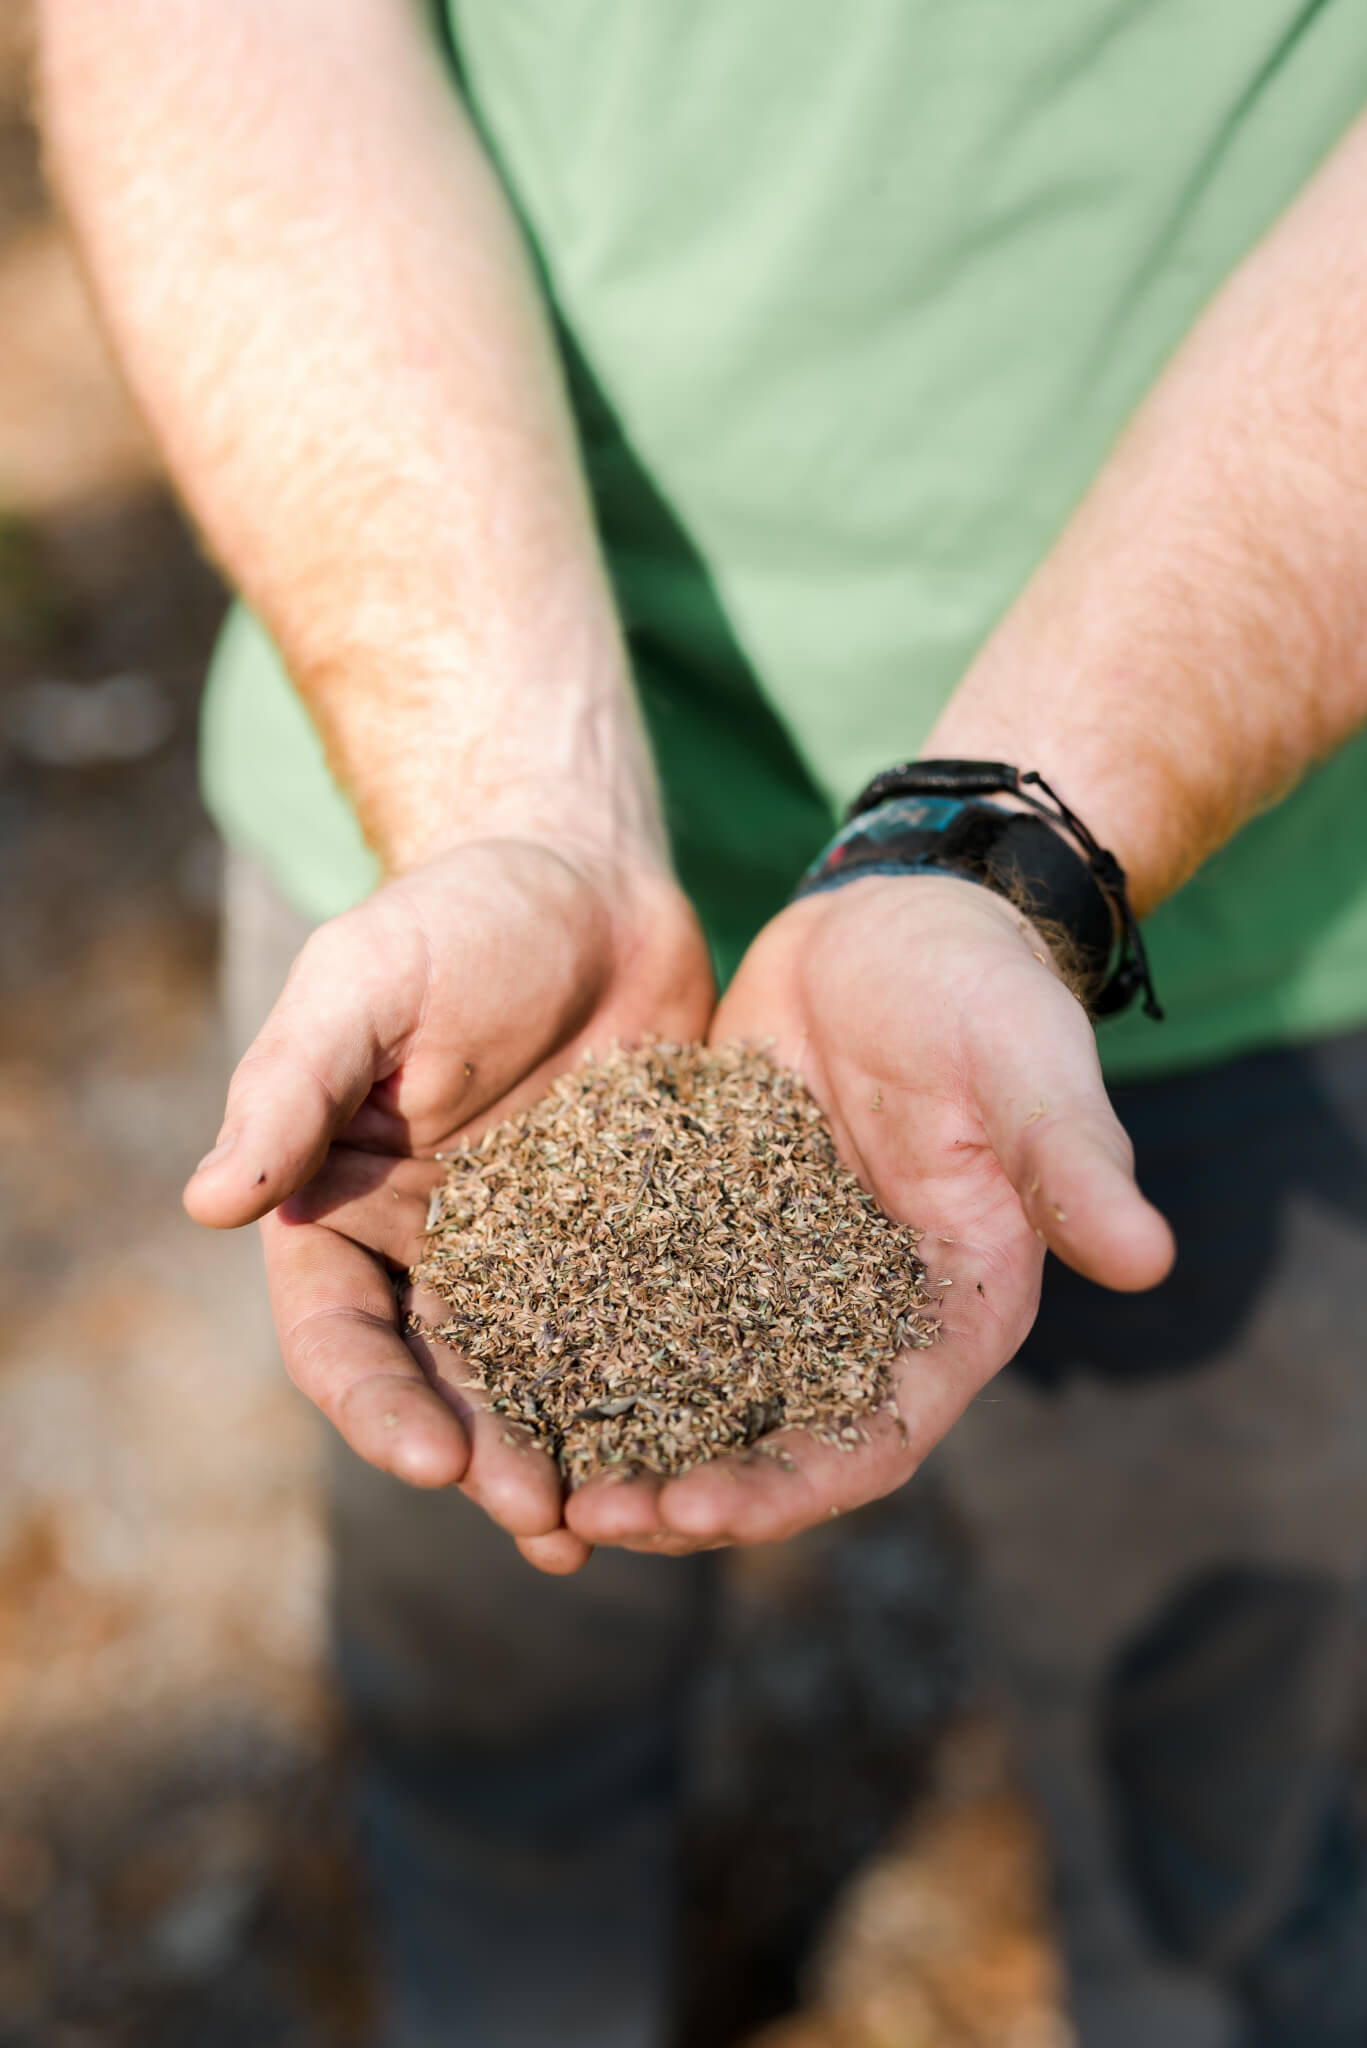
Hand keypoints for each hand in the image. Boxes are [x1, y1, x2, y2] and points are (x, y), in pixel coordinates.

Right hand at [185, 838, 712, 1574]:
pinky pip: (640, 1329)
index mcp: (341, 1212)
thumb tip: (205, 1202)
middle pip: (443, 1385)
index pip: (340, 1338)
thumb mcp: (365, 982)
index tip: (427, 1457)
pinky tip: (698, 1445)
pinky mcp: (631, 1240)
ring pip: (540, 1382)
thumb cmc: (455, 918)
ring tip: (610, 1524)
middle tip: (536, 1513)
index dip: (375, 1406)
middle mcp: (432, 1254)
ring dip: (565, 1455)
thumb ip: (292, 1086)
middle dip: (482, 1457)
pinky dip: (657, 1391)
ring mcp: (537, 1255)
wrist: (590, 885)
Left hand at [566, 872, 1173, 1553]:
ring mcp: (779, 1278)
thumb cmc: (979, 985)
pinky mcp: (708, 1227)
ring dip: (621, 1440)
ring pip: (693, 1392)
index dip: (785, 1488)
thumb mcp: (1025, 1064)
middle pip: (769, 1444)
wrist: (894, 913)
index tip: (691, 1509)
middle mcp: (862, 1317)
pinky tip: (505, 1360)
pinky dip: (586, 1345)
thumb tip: (1148, 1258)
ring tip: (526, 1467)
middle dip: (680, 1493)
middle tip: (576, 1513)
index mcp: (954, 1312)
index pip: (872, 1441)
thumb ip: (1071, 1162)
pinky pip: (641, 1305)